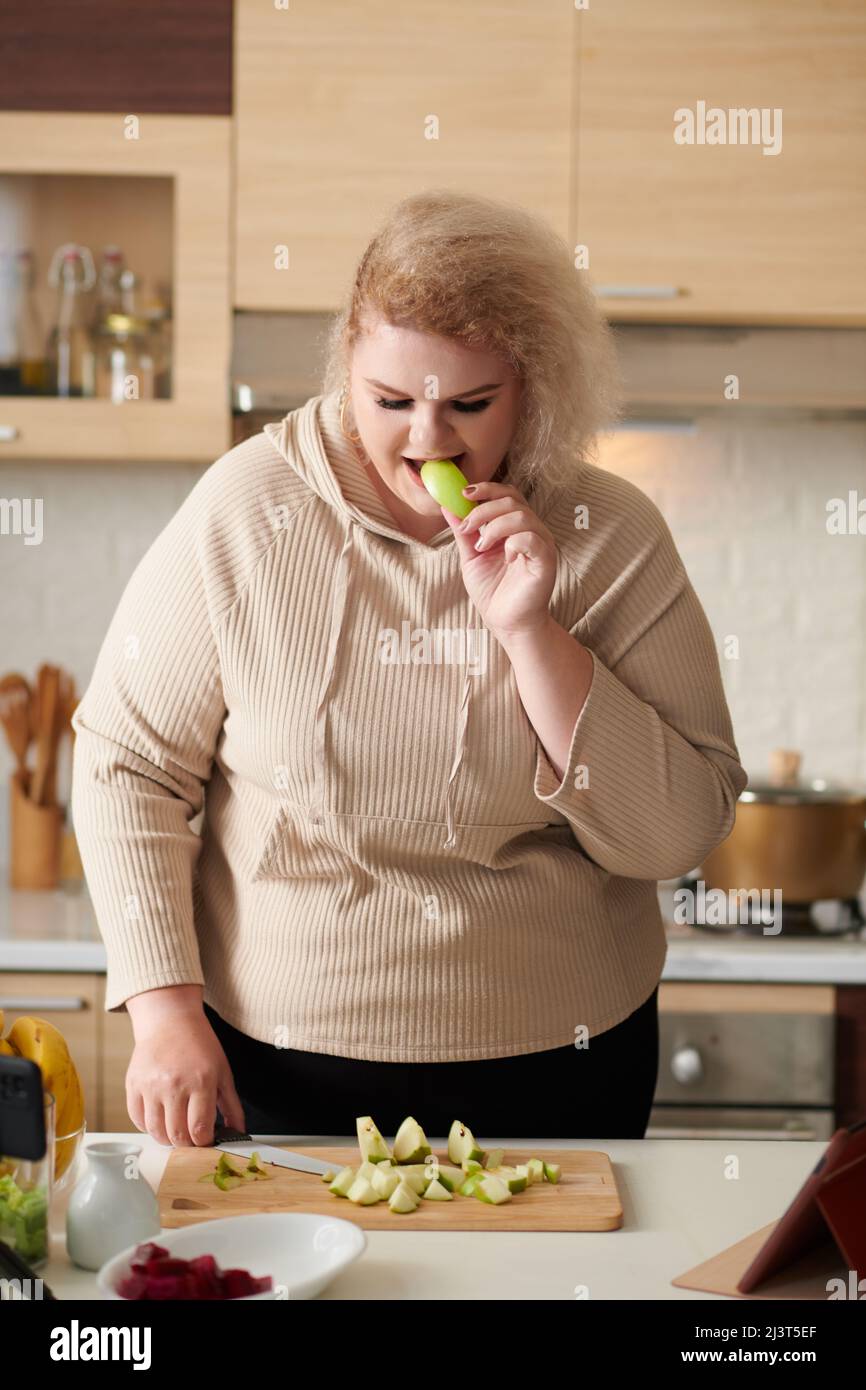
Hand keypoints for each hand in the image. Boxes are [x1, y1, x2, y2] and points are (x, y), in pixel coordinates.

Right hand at [125, 987, 245, 1145]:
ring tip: (176, 1129)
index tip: (206, 1140)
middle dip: (187, 1144)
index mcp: (201, 1082)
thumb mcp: (223, 1072)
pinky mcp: (133, 1085)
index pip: (199, 1129)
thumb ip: (232, 1105)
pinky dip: (148, 1127)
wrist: (170, 1021)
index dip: (204, 1143)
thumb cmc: (199, 1045)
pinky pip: (137, 1120)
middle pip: (177, 1135)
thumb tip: (238, 1132)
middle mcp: (174, 1085)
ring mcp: (150, 1086)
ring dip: (167, 1139)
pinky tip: (160, 1119)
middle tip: (192, 1137)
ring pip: (156, 1132)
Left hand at [441, 480, 557, 638]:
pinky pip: (532, 538)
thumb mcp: (472, 556)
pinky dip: (513, 542)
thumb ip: (464, 532)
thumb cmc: (493, 592)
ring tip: (482, 546)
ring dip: (494, 527)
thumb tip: (447, 506)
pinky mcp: (546, 560)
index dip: (487, 489)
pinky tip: (506, 557)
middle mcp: (532, 531)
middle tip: (466, 528)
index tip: (463, 494)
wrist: (506, 623)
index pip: (507, 494)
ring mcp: (541, 545)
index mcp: (516, 528)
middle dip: (483, 509)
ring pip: (521, 516)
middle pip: (512, 500)